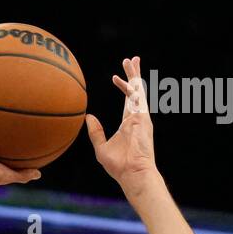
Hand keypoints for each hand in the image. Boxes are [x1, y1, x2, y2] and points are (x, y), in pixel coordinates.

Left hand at [86, 55, 157, 195]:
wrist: (132, 173)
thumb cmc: (119, 166)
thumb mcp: (101, 147)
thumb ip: (96, 132)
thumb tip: (88, 117)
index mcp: (128, 122)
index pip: (127, 99)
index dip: (124, 86)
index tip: (117, 76)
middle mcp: (136, 116)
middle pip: (135, 90)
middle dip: (134, 74)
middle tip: (131, 59)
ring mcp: (141, 116)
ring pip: (138, 90)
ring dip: (134, 75)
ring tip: (131, 60)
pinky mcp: (143, 118)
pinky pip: (136, 99)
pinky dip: (129, 88)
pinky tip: (122, 79)